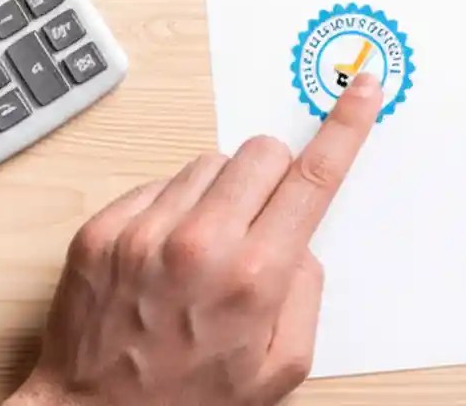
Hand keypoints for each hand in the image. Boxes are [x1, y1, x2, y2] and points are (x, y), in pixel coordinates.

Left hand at [5, 74, 382, 405]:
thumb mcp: (279, 368)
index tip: (363, 89)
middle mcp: (199, 243)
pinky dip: (170, 209)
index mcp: (255, 276)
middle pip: (261, 152)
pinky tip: (164, 256)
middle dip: (274, 174)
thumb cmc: (186, 400)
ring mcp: (144, 232)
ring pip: (208, 162)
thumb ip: (306, 294)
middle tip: (262, 219)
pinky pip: (157, 184)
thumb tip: (299, 242)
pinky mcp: (102, 230)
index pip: (314, 178)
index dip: (346, 126)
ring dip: (220, 192)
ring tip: (204, 249)